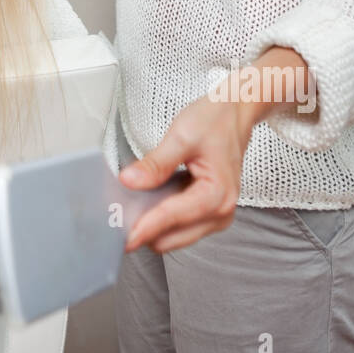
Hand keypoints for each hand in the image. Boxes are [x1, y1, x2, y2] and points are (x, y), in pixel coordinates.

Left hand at [119, 92, 257, 253]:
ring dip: (153, 227)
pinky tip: (149, 202)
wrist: (235, 114)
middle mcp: (221, 212)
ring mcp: (218, 216)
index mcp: (217, 194)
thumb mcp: (181, 136)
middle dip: (146, 230)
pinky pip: (180, 228)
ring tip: (132, 207)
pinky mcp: (211, 214)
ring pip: (175, 238)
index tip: (122, 238)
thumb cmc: (214, 121)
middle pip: (172, 238)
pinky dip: (162, 221)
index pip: (172, 217)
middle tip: (118, 216)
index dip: (144, 227)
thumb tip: (129, 182)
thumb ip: (155, 163)